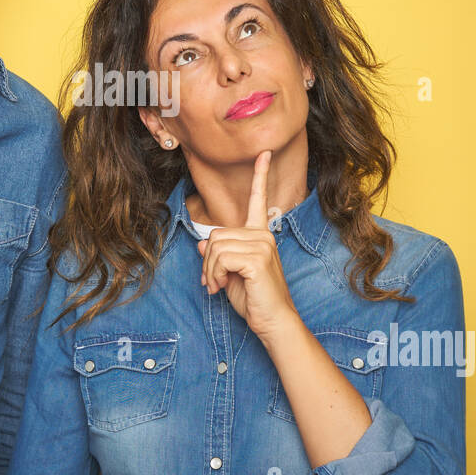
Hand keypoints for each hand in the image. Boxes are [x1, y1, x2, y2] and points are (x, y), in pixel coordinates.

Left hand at [196, 149, 299, 339]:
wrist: (272, 322)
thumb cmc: (253, 299)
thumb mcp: (228, 273)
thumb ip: (217, 255)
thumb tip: (203, 241)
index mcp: (260, 235)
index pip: (258, 200)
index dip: (260, 175)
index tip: (263, 152)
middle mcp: (263, 235)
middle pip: (216, 234)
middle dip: (207, 261)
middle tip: (212, 281)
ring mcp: (262, 245)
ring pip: (215, 246)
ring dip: (210, 271)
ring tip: (218, 286)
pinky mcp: (257, 258)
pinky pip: (220, 257)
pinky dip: (214, 275)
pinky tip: (223, 286)